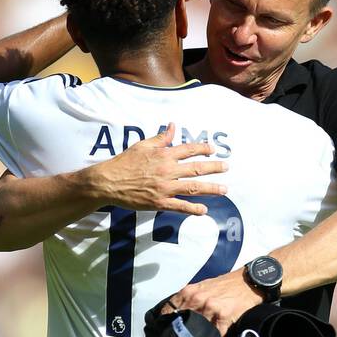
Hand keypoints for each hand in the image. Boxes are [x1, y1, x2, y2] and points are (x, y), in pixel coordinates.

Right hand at [93, 122, 225, 216]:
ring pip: (193, 187)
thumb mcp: (142, 145)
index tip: (213, 150)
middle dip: (214, 168)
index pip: (189, 150)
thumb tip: (173, 126)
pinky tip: (204, 210)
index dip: (203, 149)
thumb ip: (161, 138)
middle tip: (226, 167)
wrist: (109, 181)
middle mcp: (168, 170)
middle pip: (196, 169)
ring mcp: (165, 187)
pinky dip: (193, 209)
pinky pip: (180, 206)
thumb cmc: (125, 162)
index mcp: (164, 154)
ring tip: (224, 189)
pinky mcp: (160, 202)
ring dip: (211, 188)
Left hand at [164, 270, 262, 332]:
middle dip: (180, 333)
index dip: (165, 323)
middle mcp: (198, 300)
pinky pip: (215, 334)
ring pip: (197, 330)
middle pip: (181, 323)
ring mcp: (211, 309)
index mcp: (189, 292)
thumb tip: (175, 316)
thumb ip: (188, 299)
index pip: (168, 311)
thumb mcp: (202, 287)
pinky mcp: (224, 318)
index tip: (165, 332)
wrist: (248, 282)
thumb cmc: (225, 285)